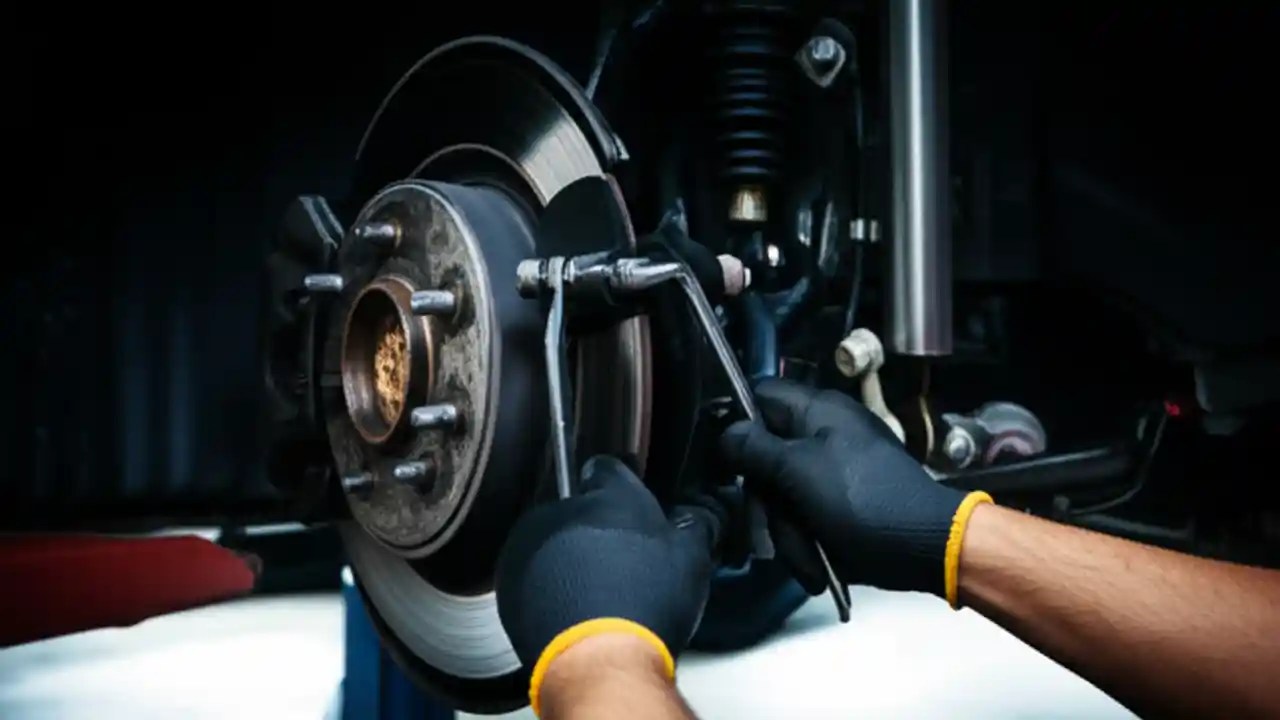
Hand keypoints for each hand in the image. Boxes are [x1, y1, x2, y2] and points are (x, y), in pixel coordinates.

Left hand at [496, 456, 720, 710]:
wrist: (596, 658)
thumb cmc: (645, 605)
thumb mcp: (690, 560)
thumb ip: (693, 526)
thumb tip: (693, 517)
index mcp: (610, 495)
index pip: (608, 468)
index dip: (620, 486)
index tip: (626, 506)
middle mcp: (564, 509)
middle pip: (577, 507)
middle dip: (592, 527)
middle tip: (615, 562)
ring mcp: (530, 542)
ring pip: (550, 538)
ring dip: (564, 554)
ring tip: (590, 592)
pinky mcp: (508, 579)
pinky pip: (528, 572)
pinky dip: (542, 584)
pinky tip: (567, 609)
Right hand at [719, 379, 990, 602]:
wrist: (925, 549)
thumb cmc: (865, 502)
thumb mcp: (800, 471)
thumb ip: (755, 449)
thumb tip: (725, 434)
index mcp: (817, 410)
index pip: (759, 396)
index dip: (738, 425)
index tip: (730, 463)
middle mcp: (822, 433)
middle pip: (764, 457)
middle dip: (767, 503)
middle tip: (769, 529)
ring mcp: (832, 469)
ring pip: (782, 496)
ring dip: (788, 533)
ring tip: (807, 558)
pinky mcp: (840, 502)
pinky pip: (805, 517)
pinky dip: (807, 542)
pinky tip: (817, 564)